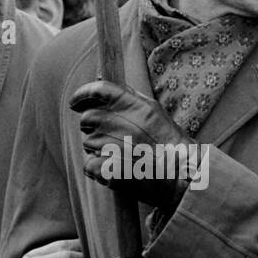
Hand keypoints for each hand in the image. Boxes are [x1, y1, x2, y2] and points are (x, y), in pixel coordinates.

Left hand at [69, 79, 191, 209]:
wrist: (183, 178)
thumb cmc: (169, 145)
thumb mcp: (154, 112)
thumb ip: (127, 96)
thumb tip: (99, 79)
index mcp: (136, 107)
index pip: (99, 90)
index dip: (81, 95)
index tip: (74, 103)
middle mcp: (123, 124)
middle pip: (88, 118)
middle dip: (92, 128)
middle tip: (110, 139)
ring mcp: (115, 146)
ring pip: (88, 143)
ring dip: (98, 150)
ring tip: (122, 157)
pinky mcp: (109, 169)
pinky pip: (89, 165)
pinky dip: (98, 170)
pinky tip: (116, 171)